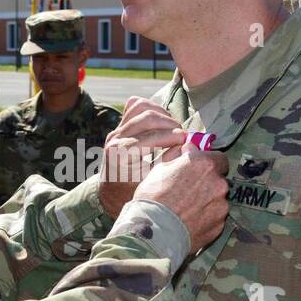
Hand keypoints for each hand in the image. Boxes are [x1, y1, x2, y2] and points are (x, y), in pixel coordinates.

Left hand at [98, 97, 185, 216]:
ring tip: (174, 128)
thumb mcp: (152, 183)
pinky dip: (151, 109)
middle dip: (170, 124)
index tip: (190, 141)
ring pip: (140, 106)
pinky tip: (162, 122)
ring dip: (161, 114)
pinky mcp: (118, 127)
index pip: (154, 136)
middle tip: (184, 136)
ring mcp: (115, 131)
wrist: (111, 194)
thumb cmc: (132, 193)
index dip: (175, 136)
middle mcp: (115, 139)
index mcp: (122, 153)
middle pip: (148, 117)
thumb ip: (169, 162)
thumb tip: (187, 145)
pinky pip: (134, 107)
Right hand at [134, 143, 229, 253]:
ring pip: (217, 200)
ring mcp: (221, 206)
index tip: (200, 170)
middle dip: (207, 184)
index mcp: (204, 164)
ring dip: (207, 202)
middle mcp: (218, 183)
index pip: (219, 158)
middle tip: (189, 192)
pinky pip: (215, 218)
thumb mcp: (160, 169)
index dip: (209, 164)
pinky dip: (206, 219)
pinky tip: (189, 222)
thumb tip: (190, 149)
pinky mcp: (219, 225)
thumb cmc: (153, 197)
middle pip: (218, 180)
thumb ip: (180, 157)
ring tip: (187, 210)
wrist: (154, 232)